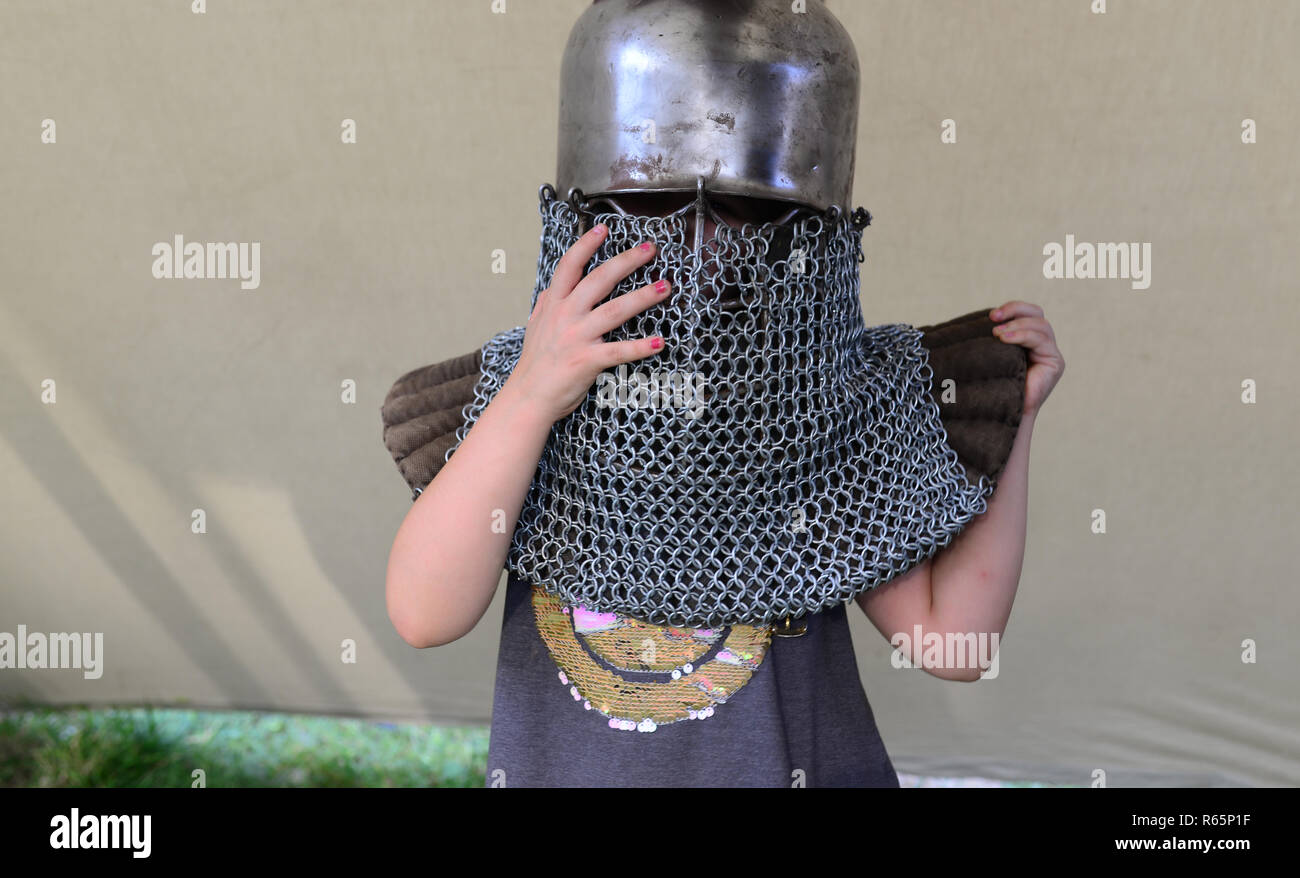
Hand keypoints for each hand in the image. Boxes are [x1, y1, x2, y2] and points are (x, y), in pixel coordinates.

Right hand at [504, 223, 671, 424]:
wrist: (528, 398)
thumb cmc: (536, 364)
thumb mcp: (536, 327)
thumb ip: (546, 305)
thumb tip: (551, 290)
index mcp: (554, 305)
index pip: (570, 266)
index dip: (586, 244)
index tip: (604, 228)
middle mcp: (565, 315)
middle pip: (599, 279)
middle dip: (627, 261)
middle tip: (650, 250)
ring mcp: (577, 337)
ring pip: (615, 310)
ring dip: (643, 297)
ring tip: (665, 287)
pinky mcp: (587, 361)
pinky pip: (619, 351)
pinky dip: (640, 347)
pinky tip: (659, 342)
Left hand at [989, 301, 1063, 418]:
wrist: (1001, 413)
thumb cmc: (991, 385)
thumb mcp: (992, 354)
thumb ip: (994, 336)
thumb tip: (984, 318)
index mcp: (1028, 339)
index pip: (1027, 313)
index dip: (1012, 308)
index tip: (991, 315)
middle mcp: (1042, 344)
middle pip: (1037, 314)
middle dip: (1015, 310)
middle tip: (993, 318)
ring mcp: (1051, 353)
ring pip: (1041, 326)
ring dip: (1017, 326)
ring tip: (997, 334)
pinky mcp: (1055, 363)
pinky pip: (1042, 341)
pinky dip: (1023, 336)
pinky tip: (1005, 340)